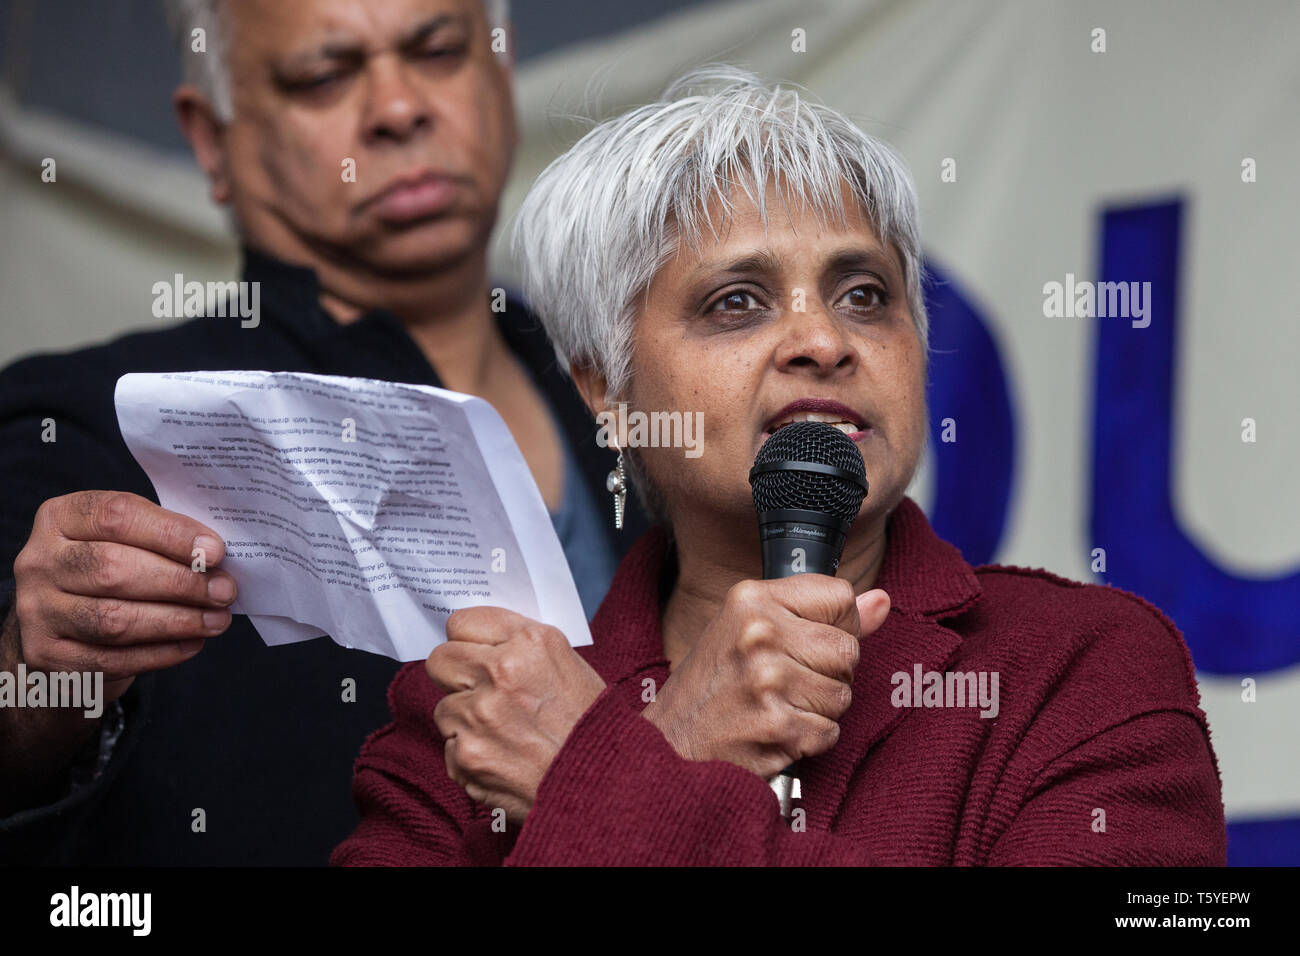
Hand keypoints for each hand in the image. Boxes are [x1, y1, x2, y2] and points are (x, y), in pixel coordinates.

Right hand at [11, 490, 236, 704]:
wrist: (61, 623)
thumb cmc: (111, 568)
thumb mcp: (127, 539)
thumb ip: (163, 539)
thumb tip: (214, 557)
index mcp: (61, 518)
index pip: (116, 516)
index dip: (171, 533)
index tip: (216, 551)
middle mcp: (39, 562)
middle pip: (113, 569)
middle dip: (180, 582)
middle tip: (224, 591)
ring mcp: (36, 611)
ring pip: (113, 619)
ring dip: (176, 621)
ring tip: (217, 620)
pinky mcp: (46, 655)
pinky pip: (109, 659)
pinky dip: (159, 654)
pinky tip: (192, 644)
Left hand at [426, 607, 605, 824]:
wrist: (606, 786)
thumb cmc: (593, 726)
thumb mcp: (570, 664)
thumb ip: (522, 645)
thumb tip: (480, 641)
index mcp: (531, 642)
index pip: (461, 623)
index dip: (469, 642)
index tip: (476, 655)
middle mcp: (501, 672)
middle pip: (440, 660)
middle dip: (456, 676)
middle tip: (480, 693)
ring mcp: (479, 715)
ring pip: (444, 708)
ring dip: (466, 721)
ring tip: (505, 734)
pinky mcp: (466, 756)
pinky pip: (451, 748)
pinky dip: (470, 756)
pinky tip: (503, 759)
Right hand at [643, 576, 889, 779]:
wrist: (669, 742)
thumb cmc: (714, 684)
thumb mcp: (752, 629)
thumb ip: (818, 613)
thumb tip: (881, 600)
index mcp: (752, 599)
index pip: (840, 597)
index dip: (834, 625)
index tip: (805, 642)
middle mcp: (758, 633)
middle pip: (848, 648)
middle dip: (828, 674)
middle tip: (785, 682)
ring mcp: (767, 679)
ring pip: (843, 694)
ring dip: (818, 710)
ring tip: (777, 706)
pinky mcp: (776, 724)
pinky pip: (829, 732)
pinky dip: (808, 740)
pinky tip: (775, 731)